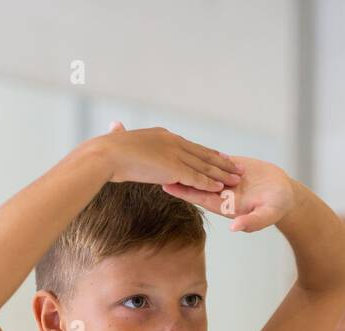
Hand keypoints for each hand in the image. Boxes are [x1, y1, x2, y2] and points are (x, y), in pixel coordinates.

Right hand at [93, 121, 240, 193]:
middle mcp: (173, 142)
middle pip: (204, 154)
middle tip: (238, 167)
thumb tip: (115, 128)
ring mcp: (174, 155)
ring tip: (237, 178)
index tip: (221, 157)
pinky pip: (196, 177)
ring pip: (204, 166)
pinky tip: (221, 187)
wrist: (107, 154)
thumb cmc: (109, 151)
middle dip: (222, 162)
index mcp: (164, 136)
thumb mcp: (121, 141)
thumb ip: (126, 139)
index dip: (207, 153)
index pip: (191, 146)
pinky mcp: (173, 168)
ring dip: (222, 173)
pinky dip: (210, 183)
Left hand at [162, 155, 296, 233]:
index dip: (183, 190)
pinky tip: (185, 145)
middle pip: (194, 181)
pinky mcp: (231, 167)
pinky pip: (213, 159)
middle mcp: (220, 191)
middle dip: (176, 174)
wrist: (286, 195)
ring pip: (200, 168)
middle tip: (154, 166)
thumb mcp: (266, 215)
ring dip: (184, 161)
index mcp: (224, 204)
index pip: (198, 195)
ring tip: (164, 153)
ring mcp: (225, 178)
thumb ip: (251, 222)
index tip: (165, 184)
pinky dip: (200, 153)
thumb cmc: (277, 207)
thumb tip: (235, 228)